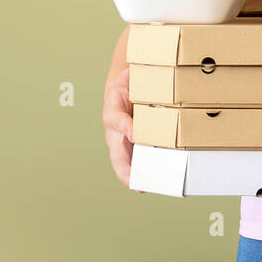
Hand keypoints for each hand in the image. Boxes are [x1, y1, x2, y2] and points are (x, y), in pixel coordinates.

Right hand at [103, 67, 140, 191]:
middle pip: (116, 153)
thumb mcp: (126, 78)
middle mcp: (114, 132)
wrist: (122, 92)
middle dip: (125, 168)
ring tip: (144, 188)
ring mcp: (120, 143)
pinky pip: (132, 162)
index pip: (118, 121)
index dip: (125, 127)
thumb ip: (128, 78)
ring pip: (122, 162)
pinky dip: (138, 173)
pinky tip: (149, 183)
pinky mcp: (129, 147)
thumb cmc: (125, 87)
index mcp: (113, 113)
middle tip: (134, 181)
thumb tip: (131, 73)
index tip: (133, 134)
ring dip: (132, 176)